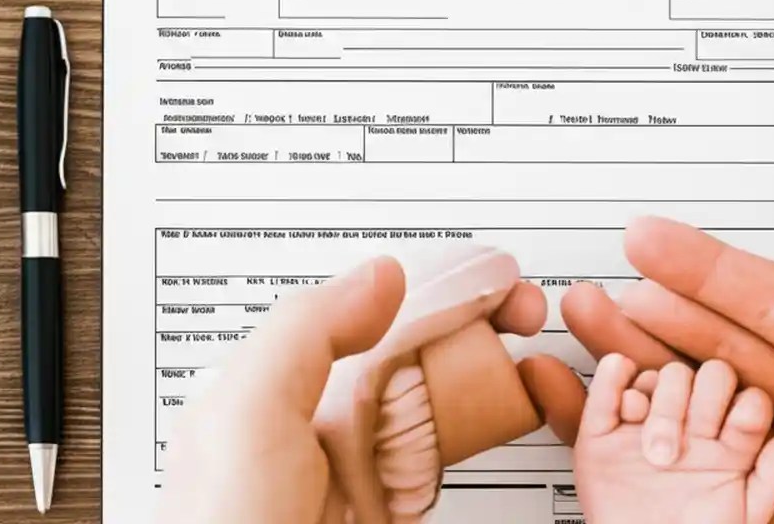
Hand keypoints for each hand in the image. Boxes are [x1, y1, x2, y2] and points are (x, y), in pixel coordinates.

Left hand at [159, 255, 582, 523]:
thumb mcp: (246, 416)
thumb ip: (306, 333)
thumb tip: (380, 275)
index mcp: (285, 382)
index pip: (374, 310)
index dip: (438, 284)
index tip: (490, 274)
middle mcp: (325, 421)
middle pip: (418, 348)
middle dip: (477, 321)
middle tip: (523, 314)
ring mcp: (363, 471)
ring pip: (441, 402)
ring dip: (490, 376)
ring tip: (527, 364)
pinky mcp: (392, 510)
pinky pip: (448, 464)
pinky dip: (484, 437)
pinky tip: (506, 419)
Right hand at [557, 217, 773, 523]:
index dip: (713, 273)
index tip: (662, 246)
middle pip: (724, 351)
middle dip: (661, 313)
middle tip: (609, 288)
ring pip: (701, 407)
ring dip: (645, 367)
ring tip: (597, 331)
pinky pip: (696, 474)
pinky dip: (651, 441)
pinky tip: (620, 412)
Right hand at [576, 356, 773, 523]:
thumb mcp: (741, 520)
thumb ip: (769, 482)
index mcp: (729, 446)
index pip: (748, 399)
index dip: (745, 408)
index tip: (732, 435)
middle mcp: (692, 427)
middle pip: (706, 377)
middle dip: (700, 402)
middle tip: (687, 445)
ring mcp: (650, 422)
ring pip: (663, 376)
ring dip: (661, 402)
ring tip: (651, 449)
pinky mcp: (605, 428)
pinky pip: (610, 384)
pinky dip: (615, 379)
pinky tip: (626, 408)